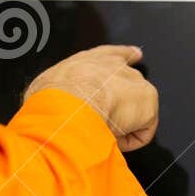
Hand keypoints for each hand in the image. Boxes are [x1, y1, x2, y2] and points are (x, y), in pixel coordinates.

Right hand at [26, 44, 157, 150]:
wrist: (70, 103)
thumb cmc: (53, 97)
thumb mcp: (46, 89)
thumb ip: (58, 93)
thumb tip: (53, 107)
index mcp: (89, 61)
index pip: (112, 54)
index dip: (125, 56)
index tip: (136, 55)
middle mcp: (114, 66)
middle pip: (131, 82)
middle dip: (126, 103)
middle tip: (108, 123)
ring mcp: (133, 81)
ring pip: (134, 111)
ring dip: (122, 126)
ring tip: (100, 133)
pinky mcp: (147, 100)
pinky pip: (141, 131)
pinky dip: (129, 141)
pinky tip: (112, 139)